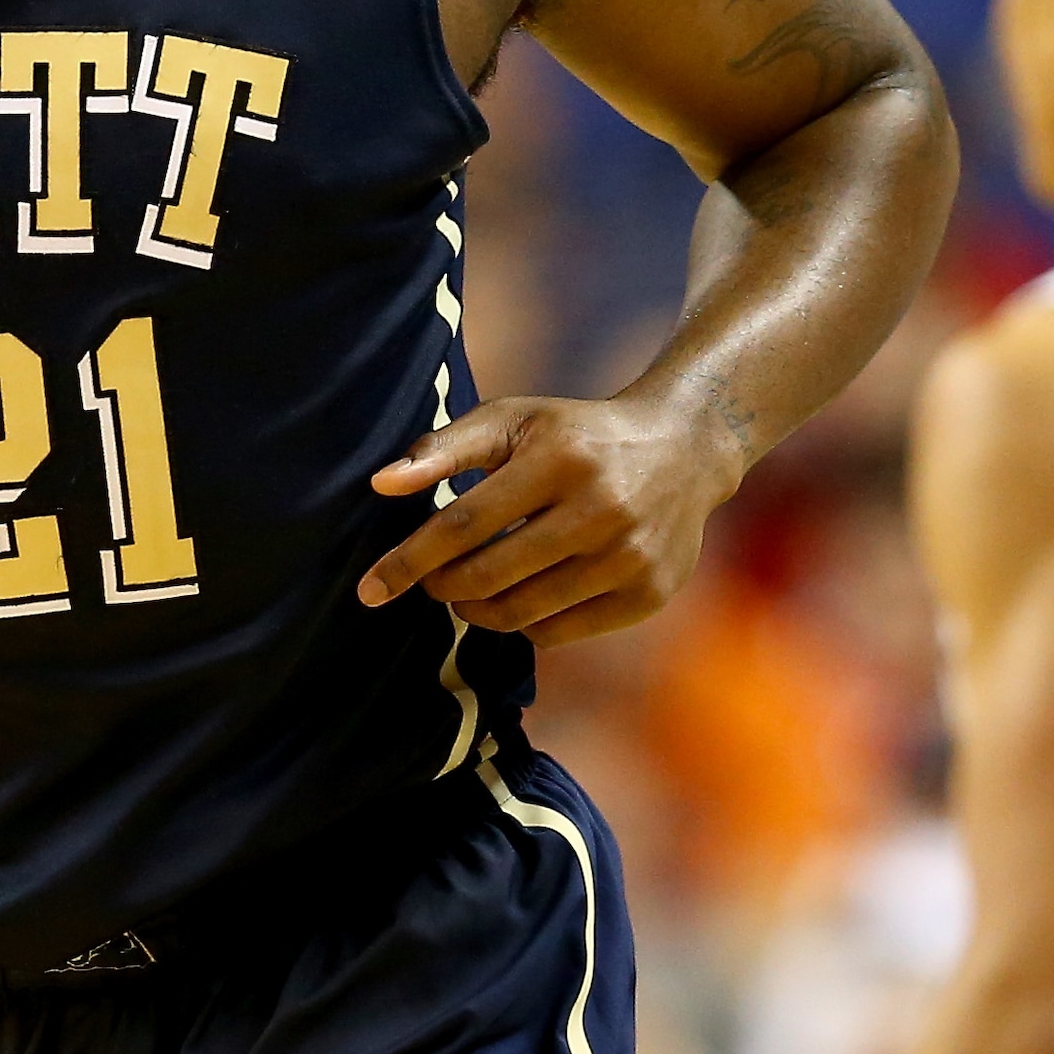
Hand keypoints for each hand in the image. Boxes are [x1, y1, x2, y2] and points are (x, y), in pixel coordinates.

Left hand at [362, 390, 741, 640]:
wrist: (684, 450)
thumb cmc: (576, 435)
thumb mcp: (514, 421)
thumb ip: (444, 448)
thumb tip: (380, 484)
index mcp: (561, 459)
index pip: (465, 522)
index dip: (411, 559)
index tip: (369, 589)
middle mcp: (602, 509)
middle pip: (489, 575)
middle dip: (442, 587)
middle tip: (431, 582)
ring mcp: (630, 557)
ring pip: (521, 612)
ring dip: (476, 609)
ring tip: (466, 591)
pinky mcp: (648, 594)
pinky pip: (558, 632)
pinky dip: (523, 622)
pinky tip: (519, 597)